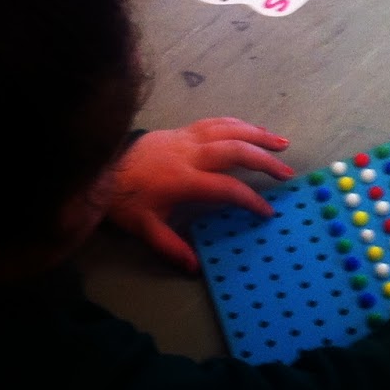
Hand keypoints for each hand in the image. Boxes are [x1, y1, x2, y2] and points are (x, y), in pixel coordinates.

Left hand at [107, 119, 293, 271]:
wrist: (102, 169)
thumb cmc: (125, 200)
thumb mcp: (145, 228)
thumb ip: (171, 247)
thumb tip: (195, 268)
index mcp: (183, 180)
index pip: (226, 188)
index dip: (250, 199)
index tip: (267, 211)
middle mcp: (191, 155)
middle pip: (236, 151)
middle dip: (265, 161)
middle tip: (286, 172)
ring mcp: (188, 138)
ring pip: (230, 130)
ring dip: (259, 135)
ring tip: (282, 143)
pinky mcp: (183, 130)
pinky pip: (217, 122)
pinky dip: (239, 124)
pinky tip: (253, 129)